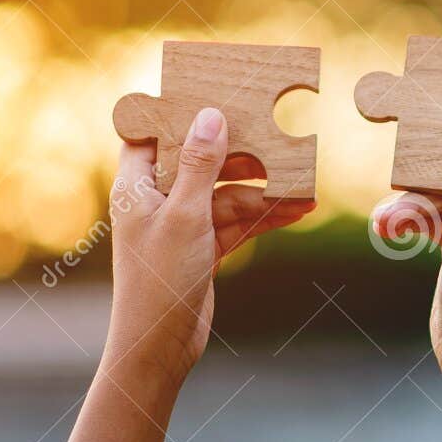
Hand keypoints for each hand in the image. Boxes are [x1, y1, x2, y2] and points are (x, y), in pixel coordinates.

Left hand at [107, 108, 315, 389]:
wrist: (161, 347)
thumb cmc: (159, 280)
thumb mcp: (186, 216)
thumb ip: (201, 165)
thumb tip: (212, 115)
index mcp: (136, 185)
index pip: (152, 133)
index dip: (180, 114)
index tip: (216, 95)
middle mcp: (157, 199)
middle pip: (202, 161)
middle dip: (242, 154)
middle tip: (280, 139)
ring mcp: (182, 224)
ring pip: (227, 194)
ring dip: (264, 192)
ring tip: (304, 188)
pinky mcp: (202, 247)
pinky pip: (237, 221)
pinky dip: (265, 217)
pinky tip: (297, 211)